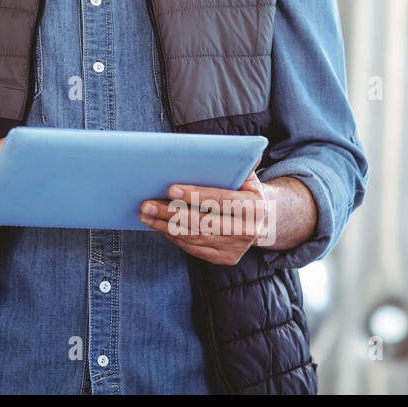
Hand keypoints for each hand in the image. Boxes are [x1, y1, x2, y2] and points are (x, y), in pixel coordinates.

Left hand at [138, 171, 271, 265]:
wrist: (261, 221)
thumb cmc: (245, 192)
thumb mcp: (247, 176)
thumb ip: (239, 162)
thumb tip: (234, 148)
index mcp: (254, 207)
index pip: (221, 200)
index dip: (195, 195)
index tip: (170, 190)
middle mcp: (247, 230)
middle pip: (203, 222)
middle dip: (171, 213)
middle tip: (147, 204)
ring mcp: (236, 247)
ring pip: (195, 237)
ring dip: (166, 226)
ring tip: (146, 215)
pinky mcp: (224, 258)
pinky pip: (194, 248)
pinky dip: (174, 237)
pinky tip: (159, 226)